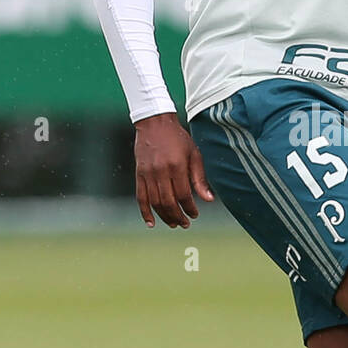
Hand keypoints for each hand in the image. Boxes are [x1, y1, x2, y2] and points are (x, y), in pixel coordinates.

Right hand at [134, 112, 214, 227]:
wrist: (154, 123)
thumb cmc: (178, 138)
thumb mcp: (194, 154)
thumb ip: (200, 178)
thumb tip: (208, 200)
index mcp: (177, 166)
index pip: (183, 195)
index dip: (190, 208)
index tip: (195, 214)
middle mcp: (161, 171)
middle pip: (169, 202)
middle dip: (178, 216)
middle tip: (185, 224)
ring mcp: (148, 174)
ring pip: (155, 203)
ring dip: (165, 217)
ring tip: (173, 224)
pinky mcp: (138, 174)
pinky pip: (141, 197)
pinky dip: (145, 212)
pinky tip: (151, 223)